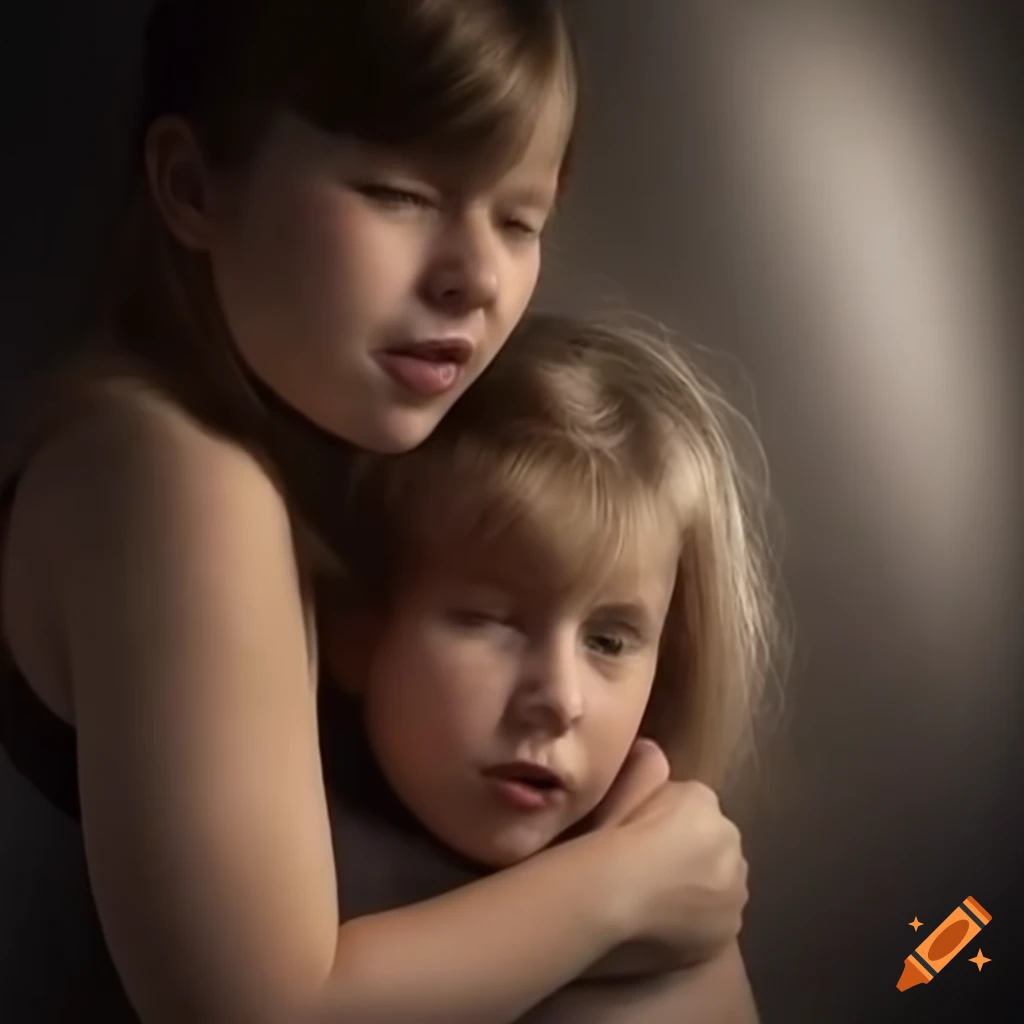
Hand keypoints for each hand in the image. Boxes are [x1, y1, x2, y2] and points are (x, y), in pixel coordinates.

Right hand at [591, 740, 748, 967]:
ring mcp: (735, 885)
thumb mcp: (623, 788)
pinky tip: (668, 923)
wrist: (615, 891)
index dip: (665, 827)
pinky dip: (700, 919)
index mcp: (703, 799)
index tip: (642, 841)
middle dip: (692, 855)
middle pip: (712, 844)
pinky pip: (717, 917)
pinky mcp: (731, 924)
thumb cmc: (612, 836)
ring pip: (719, 881)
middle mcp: (730, 837)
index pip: (692, 810)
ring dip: (700, 887)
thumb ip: (644, 767)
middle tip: (652, 872)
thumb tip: (651, 747)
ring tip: (659, 901)